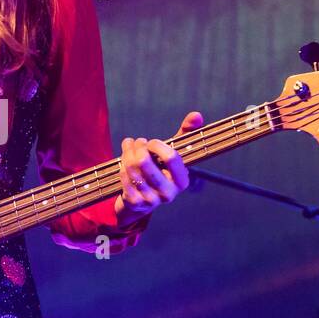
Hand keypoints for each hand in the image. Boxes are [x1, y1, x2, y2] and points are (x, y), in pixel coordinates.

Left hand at [113, 111, 203, 226]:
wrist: (142, 199)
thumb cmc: (160, 169)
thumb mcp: (173, 153)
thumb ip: (186, 133)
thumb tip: (197, 114)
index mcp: (182, 181)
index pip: (171, 157)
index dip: (157, 145)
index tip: (150, 142)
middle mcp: (169, 193)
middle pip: (144, 161)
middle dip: (137, 146)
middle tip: (136, 142)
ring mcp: (151, 200)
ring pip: (131, 167)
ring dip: (127, 152)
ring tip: (128, 147)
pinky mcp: (135, 203)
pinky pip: (123, 176)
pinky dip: (122, 165)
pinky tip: (124, 162)